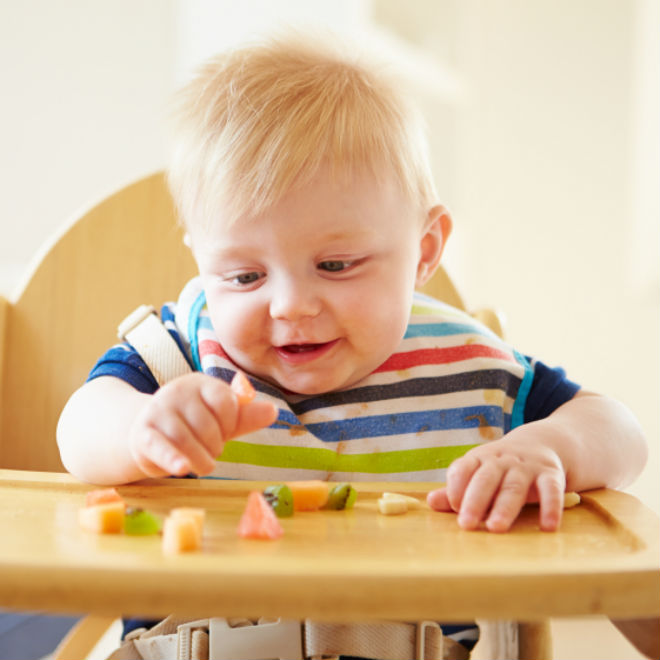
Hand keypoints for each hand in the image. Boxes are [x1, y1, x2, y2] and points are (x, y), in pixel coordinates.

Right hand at [127, 372, 277, 477]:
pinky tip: (182, 469)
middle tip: (209, 449)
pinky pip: (159, 446)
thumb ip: (246, 416)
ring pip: (187, 440)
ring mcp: (157, 411)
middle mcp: (176, 392)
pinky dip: (172, 459)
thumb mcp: (222, 420)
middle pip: (207, 424)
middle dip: (215, 444)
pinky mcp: (142, 434)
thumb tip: (273, 411)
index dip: (230, 424)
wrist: (148, 434)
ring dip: (200, 460)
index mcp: (200, 383)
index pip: (225, 402)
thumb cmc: (193, 427)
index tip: (224, 431)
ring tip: (203, 465)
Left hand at [427, 426, 566, 531]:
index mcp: (479, 458)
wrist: (541, 444)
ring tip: (496, 528)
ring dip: (505, 507)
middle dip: (475, 501)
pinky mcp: (550, 474)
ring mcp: (526, 466)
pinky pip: (551, 490)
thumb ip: (455, 489)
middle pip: (486, 479)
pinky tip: (547, 526)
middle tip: (466, 525)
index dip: (456, 486)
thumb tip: (430, 503)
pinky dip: (550, 507)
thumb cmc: (500, 467)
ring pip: (514, 486)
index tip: (453, 507)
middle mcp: (501, 460)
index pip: (463, 468)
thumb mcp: (477, 472)